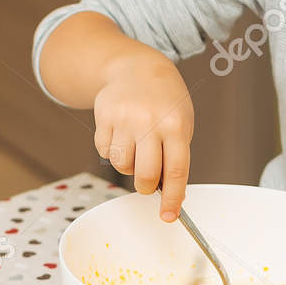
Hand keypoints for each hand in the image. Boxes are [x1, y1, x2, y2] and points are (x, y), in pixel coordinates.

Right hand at [93, 52, 192, 220]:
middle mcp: (150, 122)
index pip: (176, 171)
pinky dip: (112, 151)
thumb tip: (169, 193)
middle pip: (145, 176)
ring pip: (121, 166)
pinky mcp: (104, 116)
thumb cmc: (164, 101)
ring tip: (136, 148)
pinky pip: (105, 152)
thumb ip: (176, 155)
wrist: (136, 67)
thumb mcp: (181, 122)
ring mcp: (124, 119)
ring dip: (128, 166)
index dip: (172, 199)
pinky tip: (121, 134)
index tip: (169, 217)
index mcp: (176, 126)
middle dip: (146, 186)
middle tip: (148, 181)